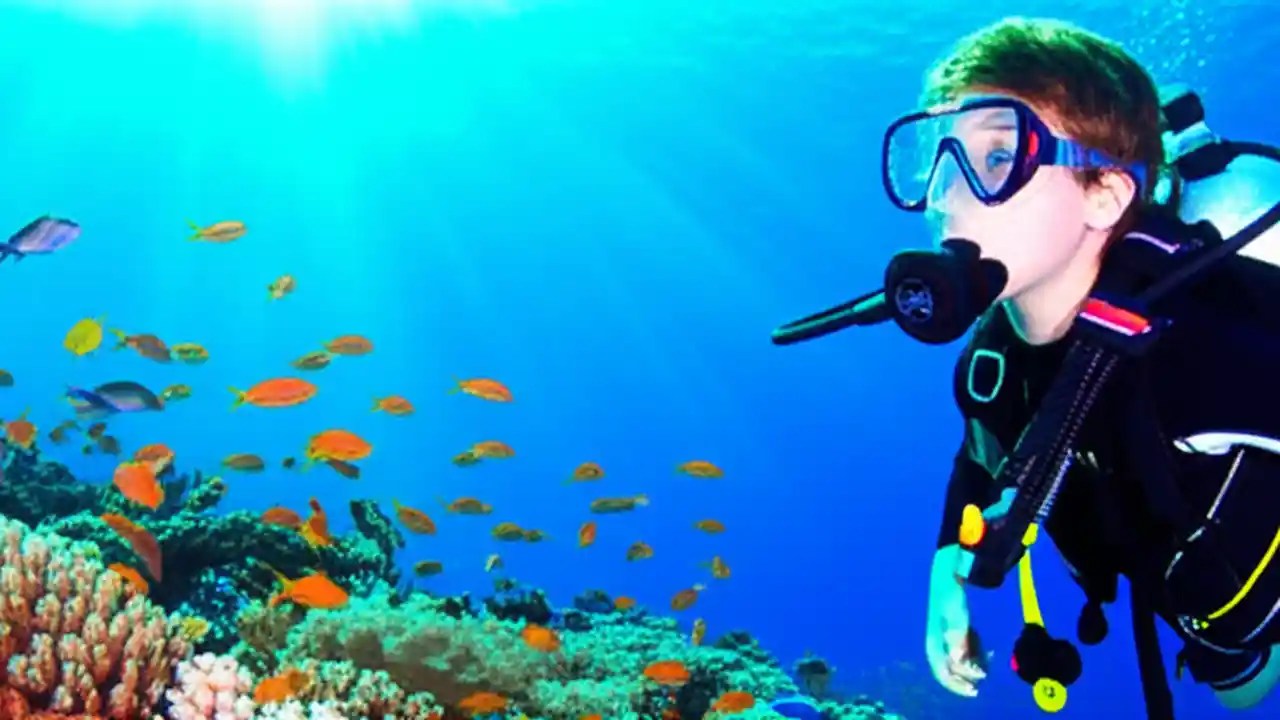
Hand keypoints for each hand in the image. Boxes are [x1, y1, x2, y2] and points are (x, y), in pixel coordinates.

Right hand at [926, 545, 986, 697]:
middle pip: (952, 668)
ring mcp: (949, 636)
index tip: (974, 687)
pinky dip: (977, 654)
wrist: (950, 569)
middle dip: (966, 676)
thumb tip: (957, 660)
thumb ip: (957, 634)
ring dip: (974, 665)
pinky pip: (968, 649)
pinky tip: (987, 652)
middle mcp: (940, 641)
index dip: (955, 683)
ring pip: (962, 660)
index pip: (941, 670)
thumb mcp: (955, 611)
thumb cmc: (949, 589)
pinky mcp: (957, 630)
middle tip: (982, 679)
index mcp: (934, 639)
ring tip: (988, 664)